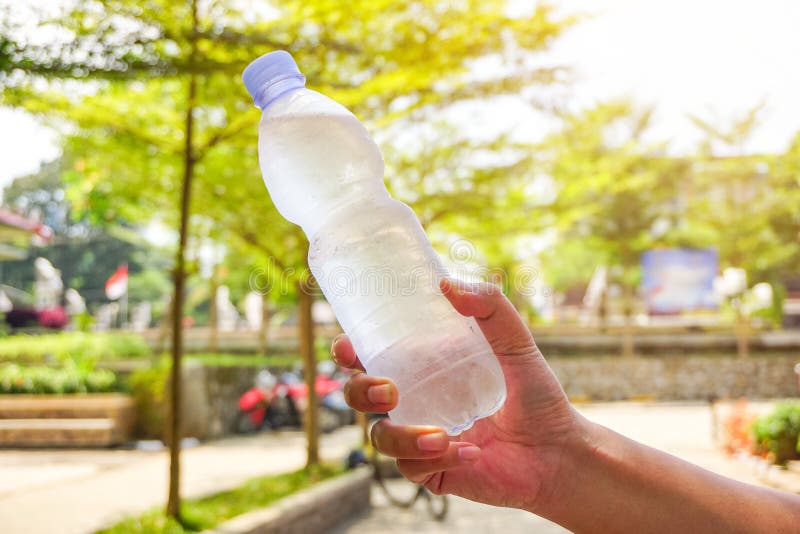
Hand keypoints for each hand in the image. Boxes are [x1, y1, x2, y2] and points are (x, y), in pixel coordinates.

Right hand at [331, 278, 588, 512]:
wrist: (559, 450)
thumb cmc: (535, 394)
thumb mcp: (515, 341)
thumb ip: (489, 307)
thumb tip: (447, 284)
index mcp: (424, 368)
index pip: (372, 357)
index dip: (349, 352)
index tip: (348, 347)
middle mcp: (415, 401)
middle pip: (359, 396)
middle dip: (360, 392)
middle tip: (389, 391)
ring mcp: (419, 437)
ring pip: (379, 437)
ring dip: (400, 435)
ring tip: (440, 437)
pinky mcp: (431, 472)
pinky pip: (410, 467)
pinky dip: (435, 458)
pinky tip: (471, 452)